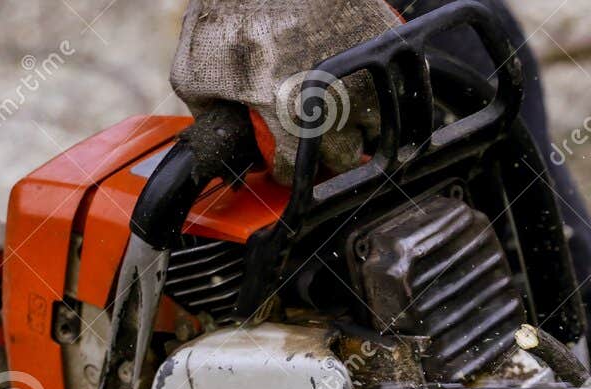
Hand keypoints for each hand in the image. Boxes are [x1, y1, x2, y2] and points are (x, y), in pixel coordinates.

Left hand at [170, 0, 401, 185]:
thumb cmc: (236, 7)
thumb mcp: (197, 65)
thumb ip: (206, 110)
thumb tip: (217, 133)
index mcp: (288, 118)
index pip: (293, 171)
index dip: (281, 164)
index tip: (278, 153)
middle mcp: (334, 105)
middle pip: (341, 159)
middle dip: (322, 149)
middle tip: (307, 126)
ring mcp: (365, 75)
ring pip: (374, 128)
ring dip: (355, 122)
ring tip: (332, 100)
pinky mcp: (383, 44)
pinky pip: (393, 86)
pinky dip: (375, 87)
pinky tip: (350, 74)